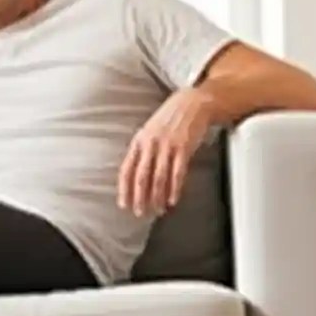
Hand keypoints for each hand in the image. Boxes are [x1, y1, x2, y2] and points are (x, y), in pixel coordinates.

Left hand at [118, 88, 215, 216]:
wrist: (192, 103)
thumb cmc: (169, 120)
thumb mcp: (149, 132)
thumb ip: (142, 151)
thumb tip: (135, 175)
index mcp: (138, 142)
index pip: (126, 170)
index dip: (124, 189)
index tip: (123, 204)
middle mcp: (150, 144)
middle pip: (141, 177)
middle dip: (139, 198)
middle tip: (140, 213)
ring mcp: (167, 146)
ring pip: (159, 178)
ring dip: (158, 197)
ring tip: (158, 210)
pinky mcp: (183, 147)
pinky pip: (177, 173)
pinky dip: (175, 189)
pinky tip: (173, 200)